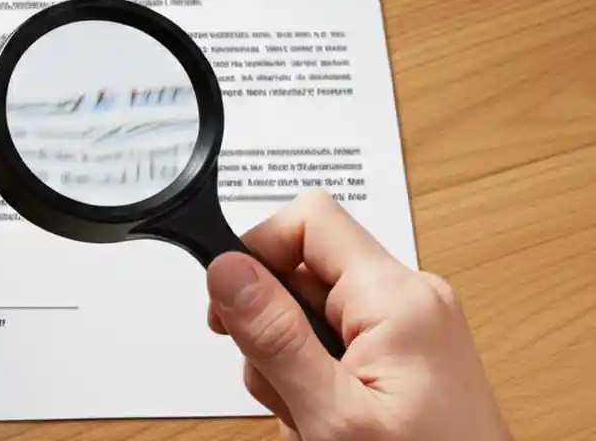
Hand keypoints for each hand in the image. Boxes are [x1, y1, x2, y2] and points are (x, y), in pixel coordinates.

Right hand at [205, 191, 510, 440]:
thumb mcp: (333, 415)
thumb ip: (276, 338)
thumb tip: (228, 269)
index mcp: (399, 298)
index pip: (308, 219)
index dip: (257, 250)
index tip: (230, 302)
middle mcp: (411, 300)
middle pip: (301, 271)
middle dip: (272, 330)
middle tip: (284, 388)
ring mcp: (410, 328)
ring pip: (309, 314)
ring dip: (289, 366)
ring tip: (312, 418)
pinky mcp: (406, 355)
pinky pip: (333, 345)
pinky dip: (315, 382)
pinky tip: (329, 423)